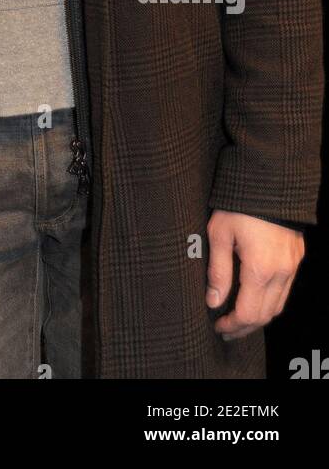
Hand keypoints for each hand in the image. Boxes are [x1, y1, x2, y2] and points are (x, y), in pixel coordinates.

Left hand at [206, 210, 304, 339]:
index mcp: (260, 270)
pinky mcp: (296, 257)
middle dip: (245, 327)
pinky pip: (285, 289)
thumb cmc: (239, 204)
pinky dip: (271, 300)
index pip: (248, 313)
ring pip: (278, 305)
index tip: (218, 326)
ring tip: (239, 318)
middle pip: (265, 315)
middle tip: (227, 329)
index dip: (232, 325)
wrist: (270, 179)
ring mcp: (292, 265)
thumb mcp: (219, 234)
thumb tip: (213, 301)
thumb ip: (218, 271)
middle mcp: (281, 273)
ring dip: (260, 316)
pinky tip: (256, 297)